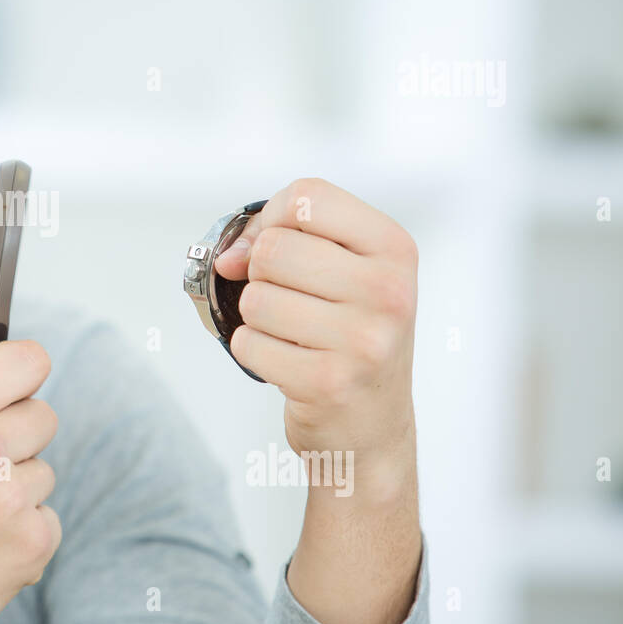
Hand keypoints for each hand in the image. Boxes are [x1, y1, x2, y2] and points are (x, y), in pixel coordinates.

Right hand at [0, 296, 61, 623]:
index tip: (10, 386)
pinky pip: (49, 516)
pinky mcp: (31, 543)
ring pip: (45, 469)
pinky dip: (22, 530)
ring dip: (16, 488)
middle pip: (44, 415)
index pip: (29, 359)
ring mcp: (11, 499)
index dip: (22, 371)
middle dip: (14, 436)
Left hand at [214, 177, 418, 495]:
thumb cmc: (352, 338)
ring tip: (295, 334)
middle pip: (274, 248)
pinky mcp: (327, 382)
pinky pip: (248, 343)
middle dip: (262, 274)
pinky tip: (288, 361)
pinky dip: (253, 351)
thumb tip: (228, 257)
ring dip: (258, 317)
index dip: (274, 218)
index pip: (308, 196)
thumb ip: (285, 241)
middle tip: (292, 300)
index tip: (278, 245)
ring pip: (255, 297)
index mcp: (395, 249)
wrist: (372, 427)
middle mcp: (388, 291)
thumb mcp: (346, 273)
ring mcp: (362, 339)